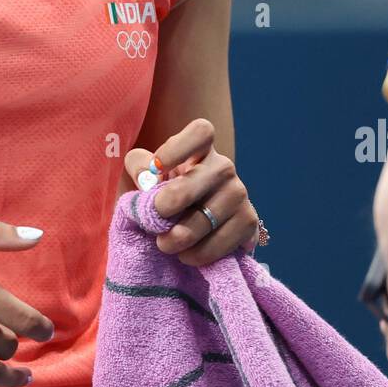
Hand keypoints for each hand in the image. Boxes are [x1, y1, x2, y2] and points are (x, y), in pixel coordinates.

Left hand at [123, 118, 259, 265]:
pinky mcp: (249, 222)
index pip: (201, 132)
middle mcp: (223, 167)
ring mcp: (239, 194)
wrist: (189, 230)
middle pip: (202, 177)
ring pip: (209, 217)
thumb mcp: (143, 177)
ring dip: (181, 236)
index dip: (179, 147)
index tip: (157, 168)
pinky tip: (187, 254)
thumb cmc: (162, 196)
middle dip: (173, 201)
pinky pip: (223, 241)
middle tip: (155, 219)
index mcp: (199, 148)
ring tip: (165, 244)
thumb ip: (138, 167)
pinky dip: (200, 253)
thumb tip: (147, 173)